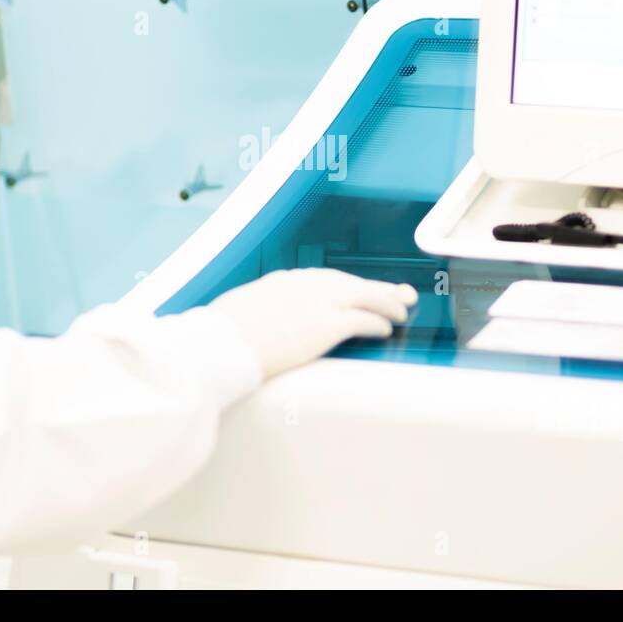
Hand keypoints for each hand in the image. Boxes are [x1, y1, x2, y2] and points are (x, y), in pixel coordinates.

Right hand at [209, 268, 417, 379]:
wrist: (221, 342)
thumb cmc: (221, 333)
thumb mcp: (239, 311)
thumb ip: (258, 311)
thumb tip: (257, 321)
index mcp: (284, 281)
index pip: (325, 279)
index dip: (348, 285)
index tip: (360, 289)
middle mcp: (304, 285)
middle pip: (350, 283)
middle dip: (378, 288)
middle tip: (400, 292)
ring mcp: (317, 303)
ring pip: (364, 296)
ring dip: (386, 303)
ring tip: (401, 311)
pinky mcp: (326, 325)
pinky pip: (362, 320)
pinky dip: (378, 322)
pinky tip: (387, 328)